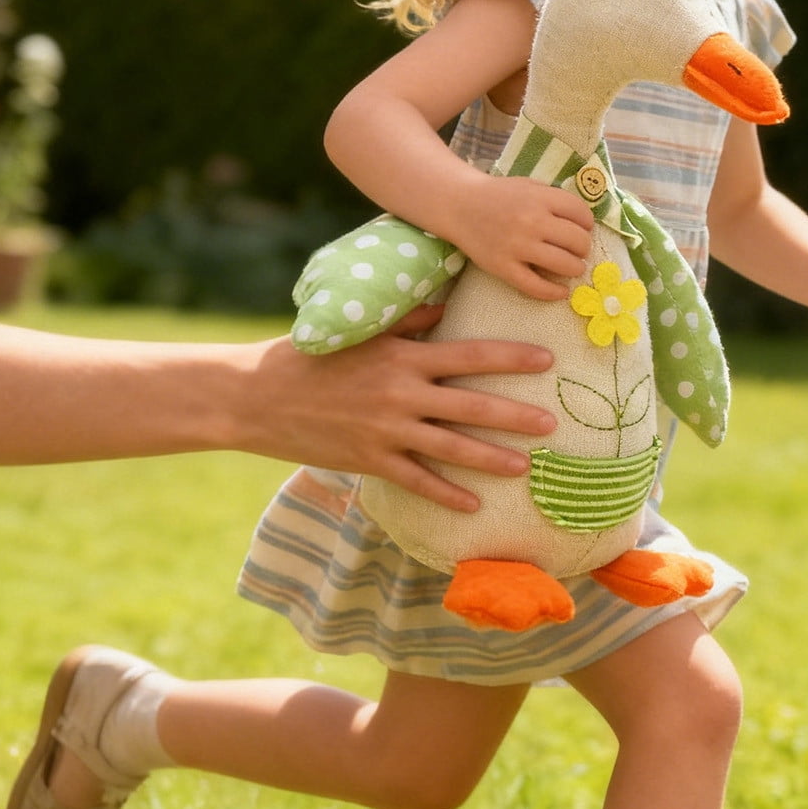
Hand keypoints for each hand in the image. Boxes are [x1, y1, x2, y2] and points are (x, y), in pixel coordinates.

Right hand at [249, 306, 558, 509]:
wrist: (256, 397)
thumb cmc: (308, 355)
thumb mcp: (359, 330)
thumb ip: (407, 319)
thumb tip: (447, 304)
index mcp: (402, 356)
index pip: (469, 355)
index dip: (511, 358)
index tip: (546, 360)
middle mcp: (401, 394)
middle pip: (471, 406)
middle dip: (515, 416)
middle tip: (551, 423)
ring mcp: (386, 431)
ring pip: (451, 449)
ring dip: (491, 459)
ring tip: (524, 466)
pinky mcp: (370, 460)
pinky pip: (417, 481)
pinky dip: (446, 494)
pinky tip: (473, 504)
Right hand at [450, 176, 593, 299]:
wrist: (459, 205)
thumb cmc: (499, 196)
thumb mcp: (529, 186)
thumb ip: (555, 200)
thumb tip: (585, 223)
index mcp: (540, 198)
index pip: (581, 214)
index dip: (588, 224)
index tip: (584, 229)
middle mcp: (532, 222)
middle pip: (577, 241)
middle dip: (583, 248)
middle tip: (578, 251)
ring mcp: (517, 246)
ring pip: (564, 265)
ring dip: (575, 269)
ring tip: (572, 268)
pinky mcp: (503, 267)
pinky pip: (536, 287)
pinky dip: (554, 293)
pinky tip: (561, 291)